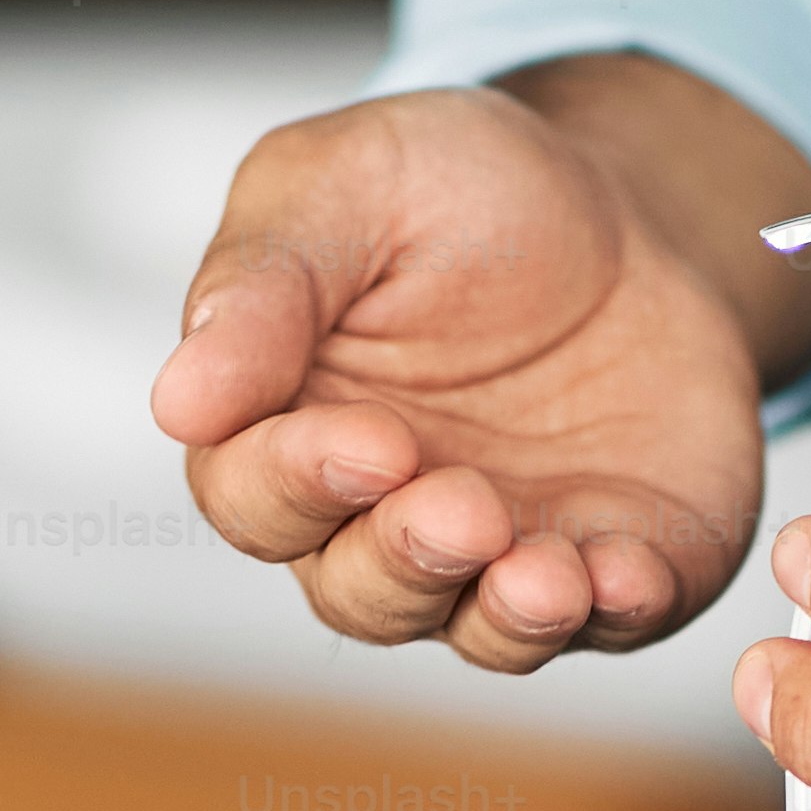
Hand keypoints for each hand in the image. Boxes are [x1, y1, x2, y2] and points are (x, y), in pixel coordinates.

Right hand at [150, 60, 810, 673]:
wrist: (630, 199)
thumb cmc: (459, 191)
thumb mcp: (347, 182)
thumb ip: (263, 282)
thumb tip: (180, 401)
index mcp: (288, 428)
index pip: (255, 497)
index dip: (299, 484)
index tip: (369, 443)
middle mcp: (383, 516)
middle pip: (357, 589)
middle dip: (404, 560)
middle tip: (462, 510)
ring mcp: (503, 553)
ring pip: (475, 627)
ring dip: (506, 614)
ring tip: (545, 576)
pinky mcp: (620, 558)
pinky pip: (614, 618)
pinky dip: (621, 607)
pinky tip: (630, 576)